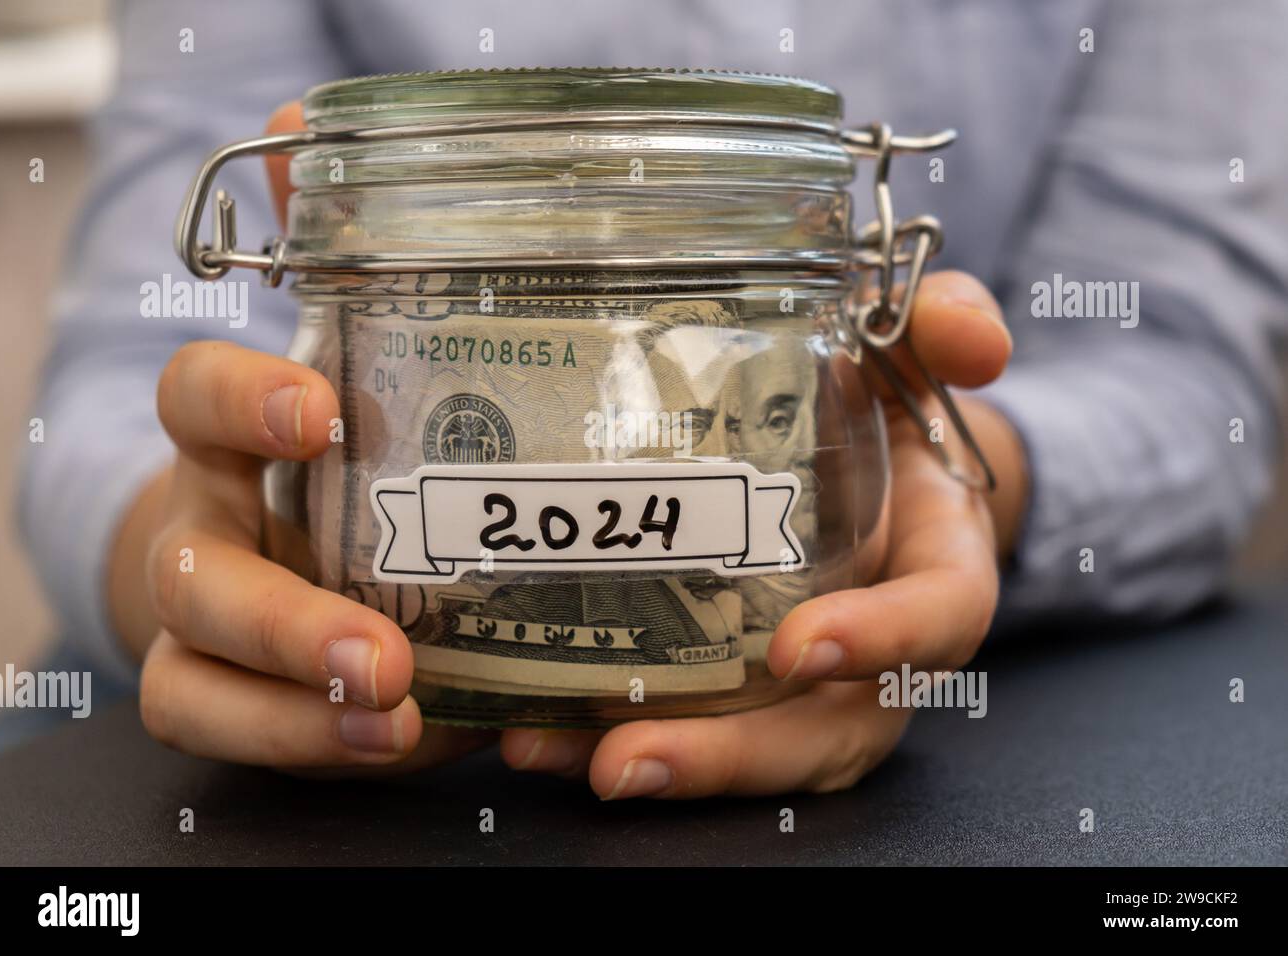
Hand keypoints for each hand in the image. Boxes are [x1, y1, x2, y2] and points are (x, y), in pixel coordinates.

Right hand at [109, 103, 493, 768]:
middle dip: (281, 617)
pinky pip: (232, 737)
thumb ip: (325, 250)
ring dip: (292, 710)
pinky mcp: (229, 697)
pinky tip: (402, 744)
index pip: (195, 400)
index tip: (322, 412)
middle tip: (376, 653)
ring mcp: (210, 623)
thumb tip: (302, 122)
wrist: (265, 535)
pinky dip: (310, 747)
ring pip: (198, 675)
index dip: (242, 402)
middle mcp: (206, 529)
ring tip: (395, 722)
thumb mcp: (336, 352)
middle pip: (197, 575)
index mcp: (232, 439)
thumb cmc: (319, 446)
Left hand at [501, 272, 1024, 796]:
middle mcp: (881, 653)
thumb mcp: (913, 357)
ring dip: (656, 768)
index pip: (937, 621)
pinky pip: (697, 734)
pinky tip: (533, 732)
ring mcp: (813, 686)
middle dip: (730, 757)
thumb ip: (941, 327)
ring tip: (548, 753)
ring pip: (754, 753)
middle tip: (626, 760)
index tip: (797, 647)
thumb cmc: (888, 413)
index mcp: (939, 571)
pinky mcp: (747, 688)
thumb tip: (975, 339)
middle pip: (826, 734)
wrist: (870, 462)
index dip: (880, 641)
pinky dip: (614, 740)